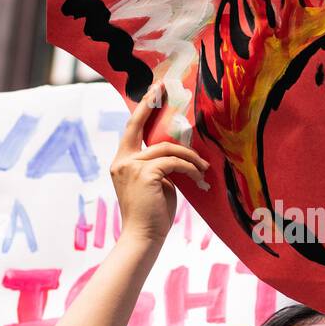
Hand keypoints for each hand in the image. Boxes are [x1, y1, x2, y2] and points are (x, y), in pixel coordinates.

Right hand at [110, 83, 210, 245]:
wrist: (143, 237)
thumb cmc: (152, 214)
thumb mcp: (155, 183)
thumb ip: (159, 165)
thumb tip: (177, 153)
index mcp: (122, 162)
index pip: (131, 130)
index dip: (142, 109)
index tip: (153, 90)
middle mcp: (122, 161)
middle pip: (140, 126)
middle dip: (150, 103)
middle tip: (165, 88)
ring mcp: (131, 166)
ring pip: (167, 149)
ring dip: (189, 157)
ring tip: (202, 168)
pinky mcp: (145, 173)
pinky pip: (174, 163)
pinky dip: (190, 168)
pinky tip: (199, 177)